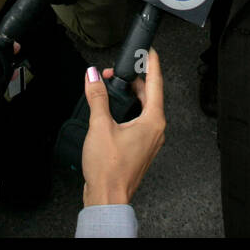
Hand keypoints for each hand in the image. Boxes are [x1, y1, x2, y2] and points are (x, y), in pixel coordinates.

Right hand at [82, 50, 165, 206]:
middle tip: (118, 71)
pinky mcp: (139, 147)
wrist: (107, 197)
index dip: (152, 64)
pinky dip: (127, 110)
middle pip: (149, 95)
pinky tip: (112, 109)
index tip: (151, 52)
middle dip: (134, 80)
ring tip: (114, 87)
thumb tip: (92, 77)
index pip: (156, 83)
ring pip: (143, 109)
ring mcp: (148, 140)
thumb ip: (97, 97)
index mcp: (153, 121)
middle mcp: (155, 130)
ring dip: (129, 95)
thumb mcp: (100, 125)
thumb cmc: (109, 169)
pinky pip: (138, 121)